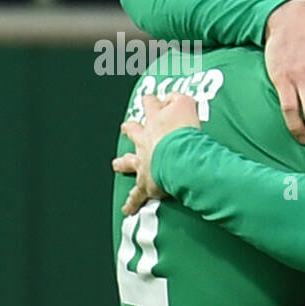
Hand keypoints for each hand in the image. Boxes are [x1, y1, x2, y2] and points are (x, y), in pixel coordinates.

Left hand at [113, 93, 199, 214]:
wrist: (179, 157)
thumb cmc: (184, 134)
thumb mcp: (187, 106)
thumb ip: (180, 99)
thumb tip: (174, 96)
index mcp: (156, 122)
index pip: (151, 105)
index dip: (152, 101)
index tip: (152, 99)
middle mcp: (146, 141)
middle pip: (134, 132)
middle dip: (131, 129)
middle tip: (127, 127)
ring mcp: (144, 162)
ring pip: (130, 162)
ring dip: (124, 163)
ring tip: (117, 163)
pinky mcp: (147, 184)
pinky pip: (137, 195)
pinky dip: (132, 202)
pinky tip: (127, 209)